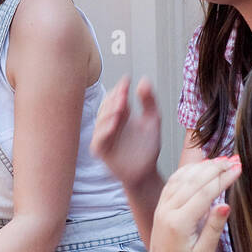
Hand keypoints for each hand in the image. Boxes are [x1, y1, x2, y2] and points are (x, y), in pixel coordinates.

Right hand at [92, 76, 162, 190]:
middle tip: (124, 93)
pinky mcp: (101, 149)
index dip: (121, 88)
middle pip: (107, 106)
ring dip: (110, 112)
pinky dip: (105, 130)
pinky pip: (99, 139)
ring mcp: (104, 135)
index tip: (127, 79)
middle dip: (114, 99)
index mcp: (122, 114)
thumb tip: (144, 80)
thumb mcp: (153, 120)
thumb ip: (149, 101)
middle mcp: (111, 122)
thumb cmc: (148, 148)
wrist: (146, 172)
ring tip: (121, 106)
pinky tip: (114, 124)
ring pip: (101, 120)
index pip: (116, 96)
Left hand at [148, 157, 240, 251]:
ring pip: (180, 178)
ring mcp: (161, 207)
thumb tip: (225, 204)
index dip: (223, 178)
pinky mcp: (160, 207)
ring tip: (220, 160)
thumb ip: (214, 227)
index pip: (204, 193)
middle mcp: (167, 211)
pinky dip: (186, 172)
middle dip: (214, 168)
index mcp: (179, 223)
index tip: (238, 168)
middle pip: (192, 181)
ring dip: (200, 167)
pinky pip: (172, 183)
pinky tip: (198, 167)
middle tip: (233, 160)